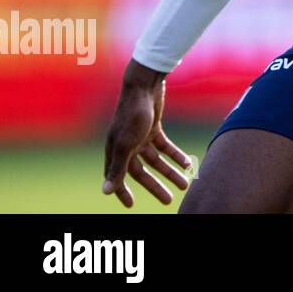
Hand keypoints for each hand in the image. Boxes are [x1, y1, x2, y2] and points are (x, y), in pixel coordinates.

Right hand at [102, 60, 192, 207]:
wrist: (144, 85)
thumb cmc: (132, 114)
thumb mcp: (126, 143)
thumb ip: (117, 168)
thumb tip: (105, 192)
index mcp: (115, 151)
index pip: (118, 177)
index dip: (123, 191)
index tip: (131, 205)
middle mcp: (126, 146)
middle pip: (142, 172)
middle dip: (156, 186)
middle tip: (169, 200)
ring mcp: (140, 137)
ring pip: (157, 160)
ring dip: (170, 172)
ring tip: (184, 185)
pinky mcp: (153, 128)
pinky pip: (165, 146)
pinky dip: (175, 155)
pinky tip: (187, 163)